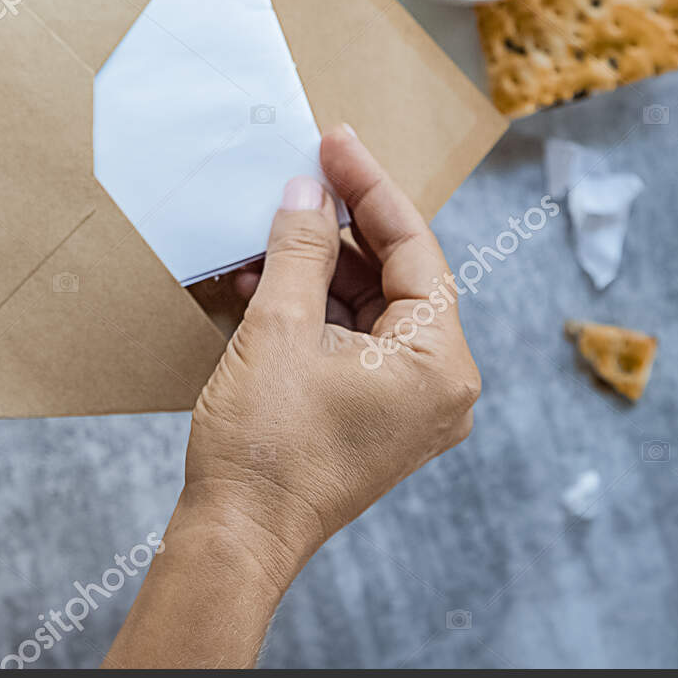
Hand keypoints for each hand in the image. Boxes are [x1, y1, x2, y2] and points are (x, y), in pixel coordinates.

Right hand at [183, 125, 479, 587]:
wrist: (237, 535)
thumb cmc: (265, 446)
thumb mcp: (280, 328)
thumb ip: (301, 250)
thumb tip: (307, 193)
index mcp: (440, 362)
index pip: (414, 248)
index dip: (369, 188)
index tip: (335, 142)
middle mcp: (440, 386)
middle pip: (398, 276)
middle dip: (342, 227)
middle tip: (302, 175)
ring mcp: (409, 407)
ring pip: (372, 308)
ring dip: (320, 269)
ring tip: (269, 233)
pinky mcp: (375, 418)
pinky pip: (355, 342)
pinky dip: (315, 310)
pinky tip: (265, 284)